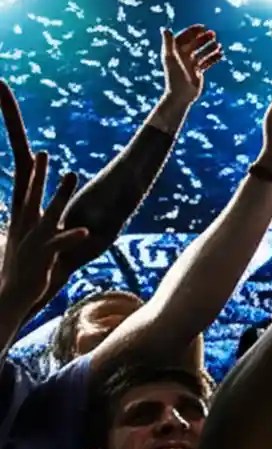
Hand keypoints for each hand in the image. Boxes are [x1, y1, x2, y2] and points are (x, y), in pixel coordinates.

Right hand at [0, 155, 87, 313]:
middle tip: (43, 151)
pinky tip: (86, 231)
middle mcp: (25, 229)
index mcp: (22, 224)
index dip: (32, 173)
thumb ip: (31, 229)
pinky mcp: (42, 258)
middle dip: (38, 174)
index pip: (24, 193)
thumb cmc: (20, 270)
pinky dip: (71, 237)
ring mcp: (33, 242)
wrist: (9, 297)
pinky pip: (59, 245)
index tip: (39, 152)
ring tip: (71, 175)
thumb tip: (33, 218)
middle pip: (31, 195)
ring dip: (59, 195)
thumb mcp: (25, 245)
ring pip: (48, 213)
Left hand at [161, 25, 222, 106]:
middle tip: (213, 34)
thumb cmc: (174, 76)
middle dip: (203, 38)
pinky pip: (207, 62)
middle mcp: (182, 57)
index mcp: (174, 52)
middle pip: (194, 44)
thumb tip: (165, 28)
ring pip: (202, 52)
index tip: (203, 27)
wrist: (180, 95)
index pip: (184, 38)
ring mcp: (190, 65)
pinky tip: (221, 54)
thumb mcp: (170, 58)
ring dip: (210, 47)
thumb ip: (168, 43)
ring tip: (218, 44)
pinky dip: (213, 58)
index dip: (193, 32)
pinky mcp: (197, 72)